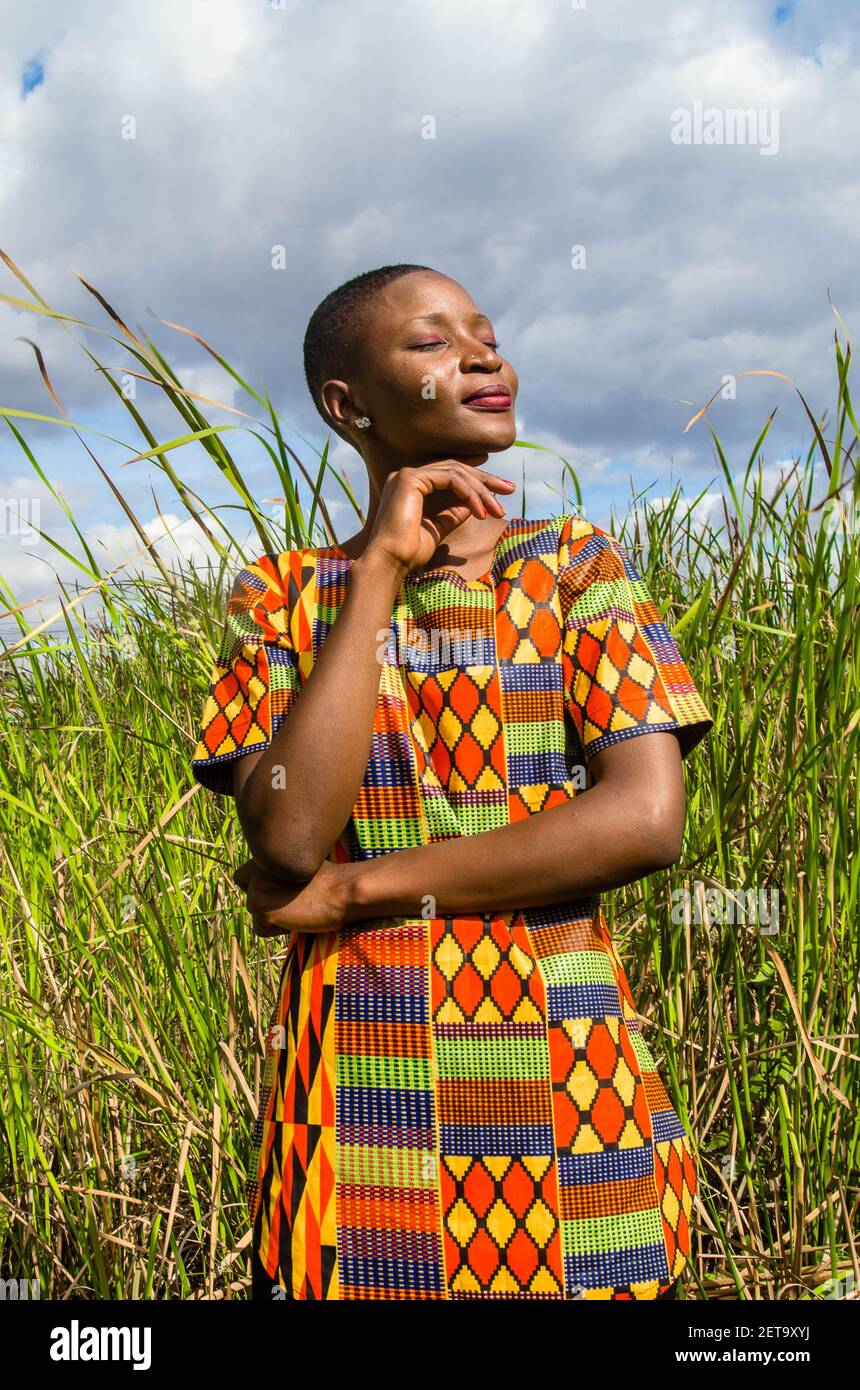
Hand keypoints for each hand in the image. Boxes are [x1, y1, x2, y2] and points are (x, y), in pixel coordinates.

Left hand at [232, 858, 352, 935]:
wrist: (344, 891)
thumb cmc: (331, 881)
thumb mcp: (299, 867)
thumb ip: (278, 872)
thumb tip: (271, 889)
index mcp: (265, 855)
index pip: (242, 877)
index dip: (262, 888)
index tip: (285, 891)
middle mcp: (256, 868)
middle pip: (249, 898)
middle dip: (267, 904)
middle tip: (294, 902)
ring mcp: (256, 889)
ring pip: (255, 915)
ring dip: (275, 917)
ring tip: (299, 908)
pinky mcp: (261, 909)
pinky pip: (262, 930)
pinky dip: (279, 931)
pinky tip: (297, 918)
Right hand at [365, 457, 516, 574]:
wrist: (390, 563)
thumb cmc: (410, 553)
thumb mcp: (439, 528)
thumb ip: (453, 512)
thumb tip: (474, 503)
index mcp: (413, 486)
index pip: (451, 475)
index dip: (478, 480)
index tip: (502, 489)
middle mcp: (409, 476)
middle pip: (456, 469)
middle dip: (486, 480)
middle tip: (510, 490)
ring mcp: (408, 474)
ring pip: (456, 472)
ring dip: (481, 491)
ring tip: (497, 511)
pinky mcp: (410, 478)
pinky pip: (450, 478)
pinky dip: (469, 493)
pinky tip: (480, 512)